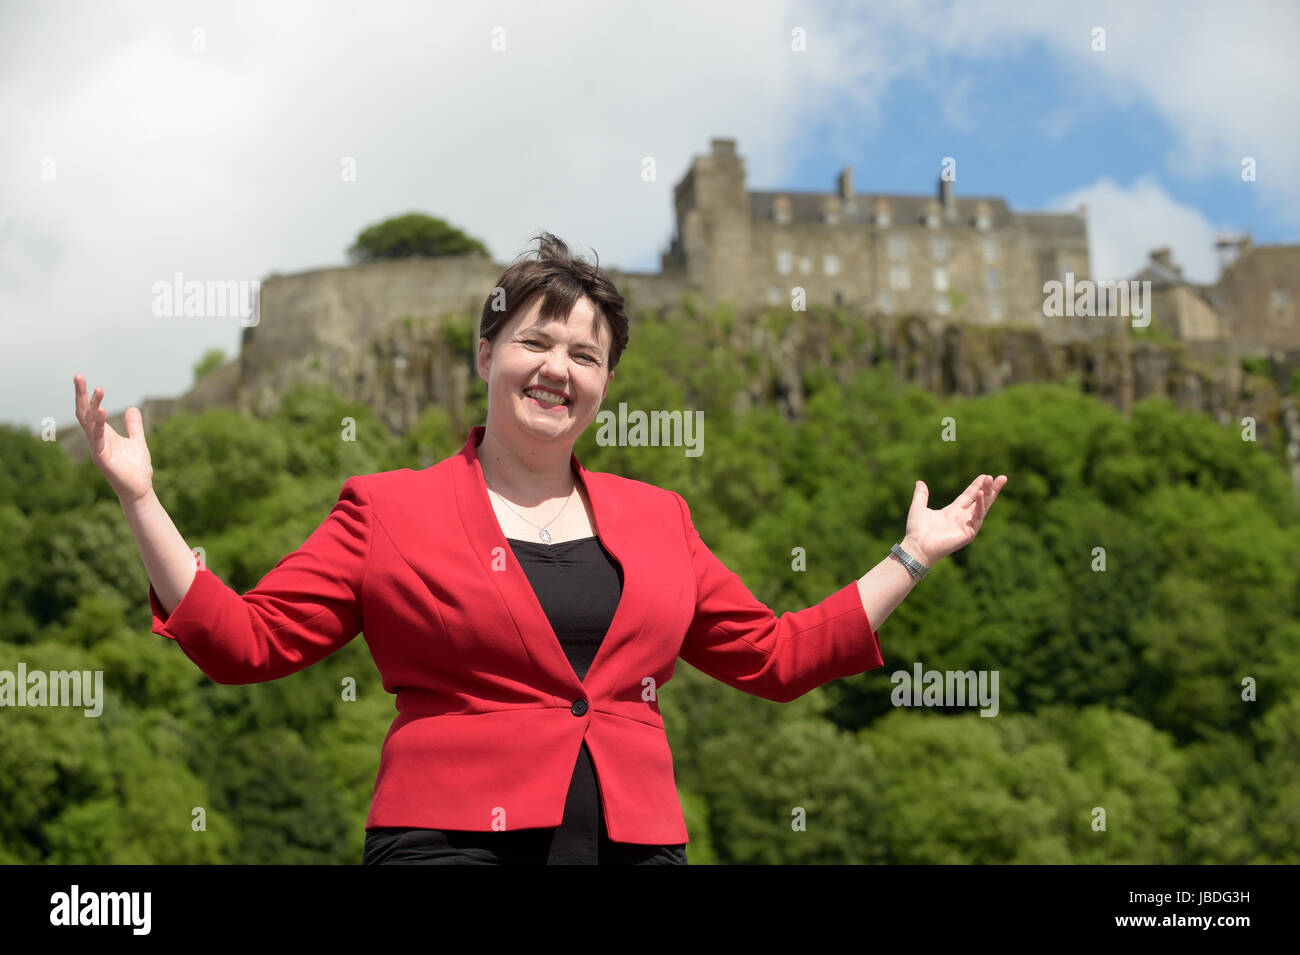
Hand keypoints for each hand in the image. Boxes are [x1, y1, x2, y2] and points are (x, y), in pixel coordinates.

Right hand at [73, 374, 153, 503]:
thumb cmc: (136, 468)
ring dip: (93, 406)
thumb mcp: (137, 441)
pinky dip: (99, 424)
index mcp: (103, 435)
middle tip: (78, 376)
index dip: (85, 396)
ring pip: (90, 423)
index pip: (89, 411)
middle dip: (81, 395)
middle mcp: (96, 440)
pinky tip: (101, 411)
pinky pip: (98, 438)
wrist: (140, 488)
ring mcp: (97, 449)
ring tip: (98, 390)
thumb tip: (132, 408)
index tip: (81, 378)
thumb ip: (134, 426)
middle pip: (84, 414)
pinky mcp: (102, 458)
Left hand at [903, 474, 1006, 565]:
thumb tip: (920, 482)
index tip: (984, 476)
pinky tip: (982, 494)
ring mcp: (966, 525)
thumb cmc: (916, 531)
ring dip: (989, 494)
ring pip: (982, 507)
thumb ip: (921, 495)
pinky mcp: (969, 533)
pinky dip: (980, 506)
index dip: (976, 486)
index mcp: (952, 512)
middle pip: (980, 500)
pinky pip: (977, 517)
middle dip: (990, 489)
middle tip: (1002, 478)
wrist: (917, 546)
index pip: (968, 496)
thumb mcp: (918, 508)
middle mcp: (962, 518)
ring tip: (995, 480)